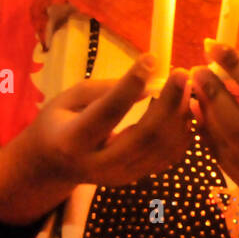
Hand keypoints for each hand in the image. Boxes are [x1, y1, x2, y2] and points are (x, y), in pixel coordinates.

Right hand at [16, 54, 193, 187]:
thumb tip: (148, 81)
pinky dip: (182, 132)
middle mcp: (98, 164)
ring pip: (162, 149)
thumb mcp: (68, 99)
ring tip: (186, 88)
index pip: (108, 112)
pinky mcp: (136, 178)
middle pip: (145, 136)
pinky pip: (168, 157)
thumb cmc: (58, 123)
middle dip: (169, 103)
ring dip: (180, 116)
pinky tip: (184, 109)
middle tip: (182, 74)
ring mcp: (120, 176)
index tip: (152, 59)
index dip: (132, 85)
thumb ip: (104, 90)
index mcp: (72, 141)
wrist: (52, 166)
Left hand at [188, 40, 238, 206]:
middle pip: (237, 126)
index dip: (237, 70)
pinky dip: (209, 133)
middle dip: (212, 96)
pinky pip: (221, 158)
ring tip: (196, 90)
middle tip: (197, 71)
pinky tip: (201, 114)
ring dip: (205, 114)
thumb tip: (226, 59)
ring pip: (223, 144)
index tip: (213, 48)